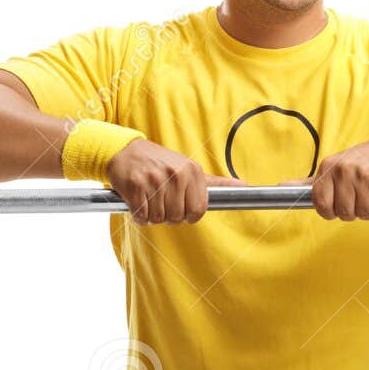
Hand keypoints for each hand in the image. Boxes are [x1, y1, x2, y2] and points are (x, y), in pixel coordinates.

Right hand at [108, 140, 244, 223]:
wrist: (125, 150)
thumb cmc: (159, 162)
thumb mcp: (189, 168)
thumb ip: (215, 182)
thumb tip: (244, 186)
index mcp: (192, 172)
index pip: (198, 210)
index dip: (187, 215)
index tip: (179, 206)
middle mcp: (176, 175)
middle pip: (177, 217)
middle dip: (167, 215)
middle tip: (160, 200)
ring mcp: (155, 181)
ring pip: (158, 219)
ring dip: (151, 215)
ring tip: (148, 199)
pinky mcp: (136, 187)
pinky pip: (141, 216)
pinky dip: (137, 215)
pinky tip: (137, 202)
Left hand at [282, 131, 368, 219]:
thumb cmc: (363, 161)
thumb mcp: (333, 167)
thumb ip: (308, 182)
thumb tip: (280, 188)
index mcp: (328, 167)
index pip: (321, 205)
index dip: (331, 211)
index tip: (339, 205)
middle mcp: (344, 170)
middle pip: (344, 213)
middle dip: (354, 212)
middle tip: (361, 197)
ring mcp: (364, 175)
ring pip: (363, 214)